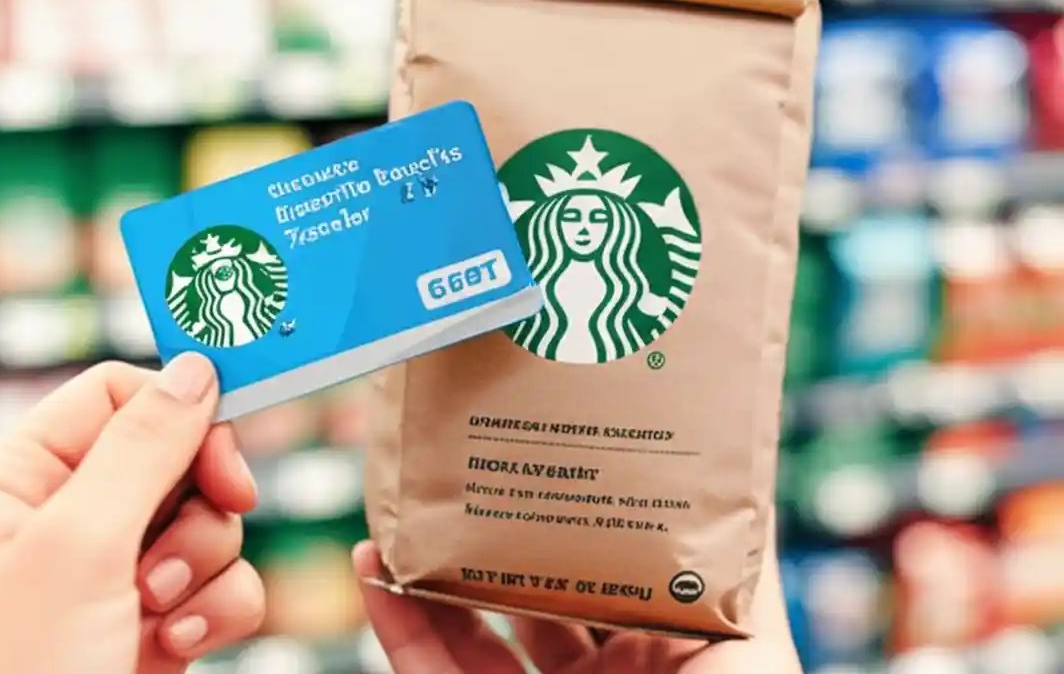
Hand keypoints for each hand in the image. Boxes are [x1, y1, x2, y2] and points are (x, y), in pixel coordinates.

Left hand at [0, 353, 264, 673]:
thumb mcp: (75, 546)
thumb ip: (143, 448)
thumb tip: (200, 368)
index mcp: (14, 482)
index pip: (113, 398)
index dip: (178, 412)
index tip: (225, 449)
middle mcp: (60, 524)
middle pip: (174, 458)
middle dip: (199, 500)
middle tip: (222, 511)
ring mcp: (109, 580)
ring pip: (206, 523)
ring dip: (206, 562)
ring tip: (161, 608)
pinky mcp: (152, 628)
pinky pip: (217, 585)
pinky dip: (218, 608)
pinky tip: (182, 642)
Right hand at [352, 520, 800, 673]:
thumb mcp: (750, 650)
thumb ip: (740, 577)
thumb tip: (745, 488)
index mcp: (653, 655)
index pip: (597, 579)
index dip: (560, 526)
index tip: (531, 469)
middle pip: (520, 601)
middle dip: (483, 543)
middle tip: (451, 482)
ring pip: (462, 638)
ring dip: (422, 578)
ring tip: (396, 518)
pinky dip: (394, 626)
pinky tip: (373, 571)